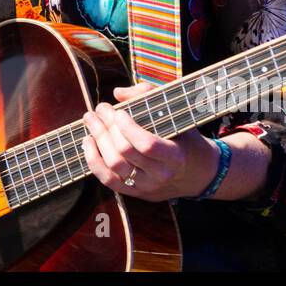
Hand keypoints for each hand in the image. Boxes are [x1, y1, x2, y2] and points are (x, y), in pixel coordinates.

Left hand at [81, 81, 219, 201]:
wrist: (197, 173)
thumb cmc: (185, 138)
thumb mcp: (177, 115)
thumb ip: (150, 96)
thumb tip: (118, 93)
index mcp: (174, 157)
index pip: (147, 144)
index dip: (128, 127)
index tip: (118, 111)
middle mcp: (160, 175)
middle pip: (124, 152)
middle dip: (106, 127)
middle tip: (100, 108)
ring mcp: (146, 187)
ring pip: (113, 165)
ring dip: (97, 139)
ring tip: (91, 120)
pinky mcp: (134, 193)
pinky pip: (107, 180)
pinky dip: (93, 160)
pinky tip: (88, 142)